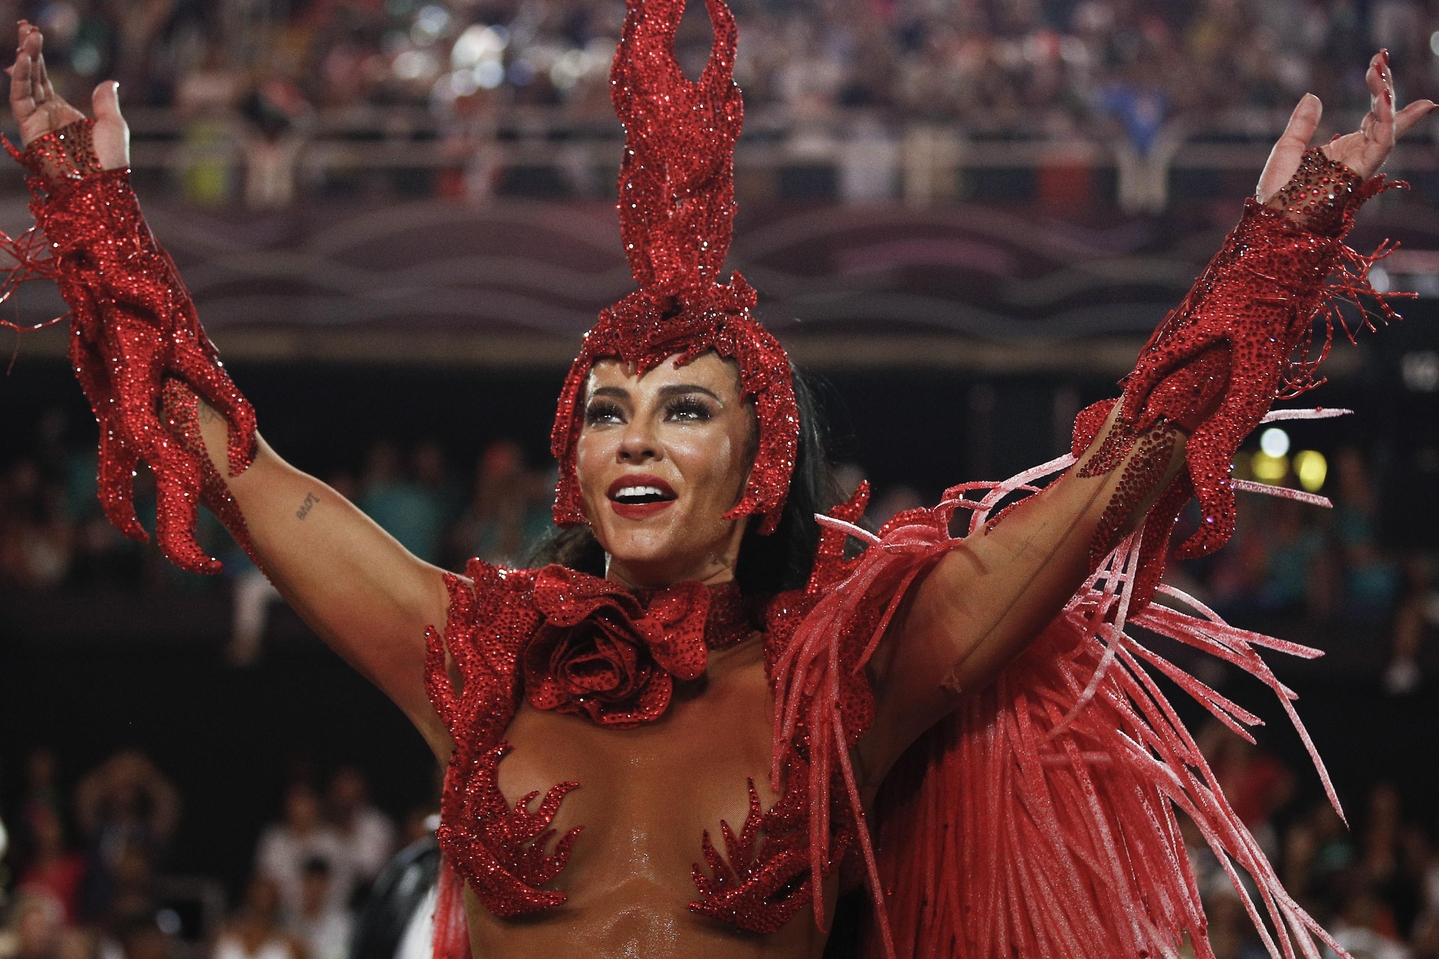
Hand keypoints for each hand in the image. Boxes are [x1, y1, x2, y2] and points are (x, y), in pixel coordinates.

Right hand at [8, 20, 127, 168]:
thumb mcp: (113, 125)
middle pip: (32, 77)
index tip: (36, 32)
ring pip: (25, 84)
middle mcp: (48, 116)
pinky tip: (24, 60)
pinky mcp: (29, 130)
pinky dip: (21, 79)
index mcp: (65, 114)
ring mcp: (37, 123)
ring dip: (25, 60)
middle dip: (29, 52)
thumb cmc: (110, 162)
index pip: (45, 79)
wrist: (100, 187)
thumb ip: (106, 101)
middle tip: (26, 27)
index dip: (39, 57)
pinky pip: (20, 99)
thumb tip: (109, 81)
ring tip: (28, 37)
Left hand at [1256, 50, 1435, 201]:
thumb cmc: (1276, 193)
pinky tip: (1382, 100)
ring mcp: (1360, 165)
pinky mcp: (1359, 173)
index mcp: (1343, 151)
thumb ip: (1302, 124)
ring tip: (1378, 72)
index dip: (1382, 94)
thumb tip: (1313, 96)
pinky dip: (1386, 122)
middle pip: (1384, 118)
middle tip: (1381, 57)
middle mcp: (1357, 156)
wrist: (1272, 219)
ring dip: (1386, 98)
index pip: (1373, 119)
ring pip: (1387, 128)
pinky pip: (1381, 144)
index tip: (1380, 65)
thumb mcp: (1287, 149)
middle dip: (1386, 87)